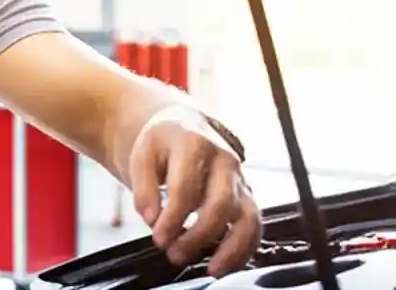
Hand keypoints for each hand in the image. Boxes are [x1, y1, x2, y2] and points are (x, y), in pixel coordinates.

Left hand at [128, 105, 261, 275]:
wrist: (182, 127)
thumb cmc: (161, 145)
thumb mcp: (142, 156)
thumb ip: (143, 188)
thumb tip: (152, 219)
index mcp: (194, 143)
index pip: (186, 187)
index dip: (172, 217)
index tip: (158, 238)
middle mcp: (224, 160)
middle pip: (219, 204)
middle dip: (198, 235)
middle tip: (174, 254)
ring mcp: (240, 178)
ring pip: (247, 217)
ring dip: (231, 248)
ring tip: (211, 270)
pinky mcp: (247, 195)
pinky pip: (254, 225)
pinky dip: (244, 249)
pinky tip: (224, 265)